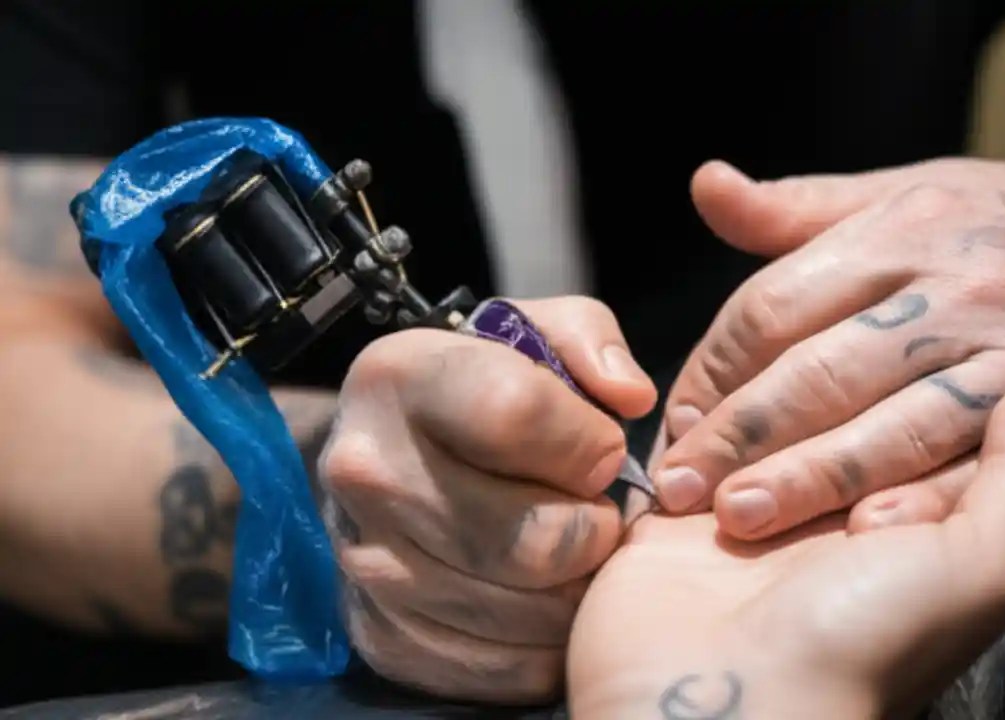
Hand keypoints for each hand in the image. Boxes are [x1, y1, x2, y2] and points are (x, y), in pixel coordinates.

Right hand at [316, 296, 656, 701]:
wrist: (384, 455)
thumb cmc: (478, 389)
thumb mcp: (534, 332)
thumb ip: (591, 341)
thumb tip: (630, 400)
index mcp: (403, 377)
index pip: (519, 415)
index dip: (589, 442)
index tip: (601, 450)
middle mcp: (369, 470)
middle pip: (535, 537)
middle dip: (597, 530)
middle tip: (597, 515)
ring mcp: (367, 561)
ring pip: (526, 610)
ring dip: (577, 591)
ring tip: (575, 555)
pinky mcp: (381, 634)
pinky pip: (498, 667)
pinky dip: (542, 644)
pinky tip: (543, 600)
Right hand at [568, 363, 1004, 719]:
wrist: (722, 705)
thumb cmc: (864, 647)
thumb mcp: (981, 567)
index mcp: (907, 525)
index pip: (919, 414)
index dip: (916, 374)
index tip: (915, 342)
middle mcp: (828, 514)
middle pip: (829, 405)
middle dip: (817, 386)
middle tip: (818, 373)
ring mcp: (747, 511)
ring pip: (756, 410)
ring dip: (748, 401)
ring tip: (752, 392)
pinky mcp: (674, 517)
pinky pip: (684, 438)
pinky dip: (687, 413)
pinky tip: (700, 396)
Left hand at [656, 158, 1004, 538]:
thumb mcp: (917, 190)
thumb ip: (804, 208)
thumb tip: (707, 188)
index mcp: (901, 231)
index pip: (775, 305)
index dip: (713, 367)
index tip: (674, 416)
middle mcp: (950, 293)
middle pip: (820, 371)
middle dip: (738, 434)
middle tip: (676, 487)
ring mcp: (1004, 356)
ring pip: (890, 426)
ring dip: (809, 479)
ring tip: (739, 518)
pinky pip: (975, 465)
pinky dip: (919, 501)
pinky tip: (864, 532)